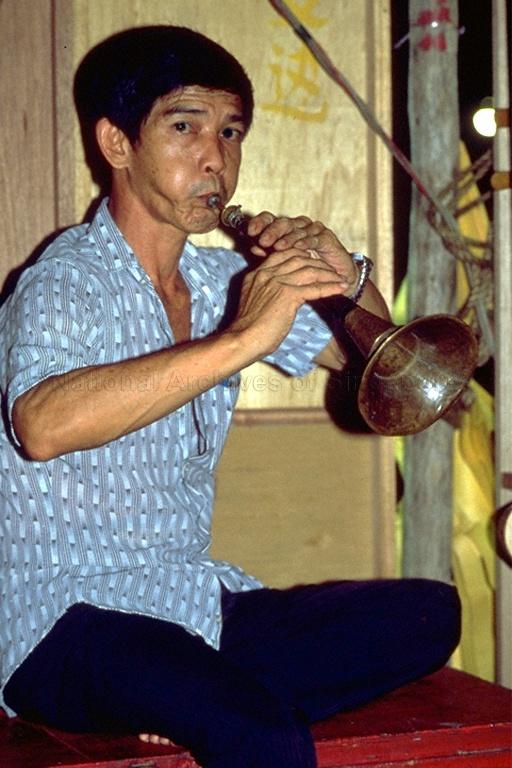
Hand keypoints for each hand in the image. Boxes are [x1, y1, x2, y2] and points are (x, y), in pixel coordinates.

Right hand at [230, 246, 347, 358]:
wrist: (242, 339)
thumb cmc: (248, 329)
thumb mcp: (254, 301)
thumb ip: (267, 292)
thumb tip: (284, 295)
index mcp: (258, 273)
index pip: (284, 254)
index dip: (303, 255)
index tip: (315, 262)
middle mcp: (267, 274)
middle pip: (299, 258)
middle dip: (319, 263)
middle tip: (332, 270)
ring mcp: (277, 283)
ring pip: (309, 271)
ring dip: (328, 274)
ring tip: (340, 278)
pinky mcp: (287, 296)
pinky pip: (314, 288)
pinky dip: (330, 287)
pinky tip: (340, 288)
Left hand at [244, 211, 359, 294]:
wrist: (331, 281)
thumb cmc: (304, 272)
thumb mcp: (282, 263)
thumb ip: (268, 253)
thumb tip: (252, 247)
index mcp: (284, 230)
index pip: (269, 219)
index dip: (259, 223)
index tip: (250, 231)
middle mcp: (297, 226)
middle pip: (282, 223)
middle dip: (271, 231)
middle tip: (263, 240)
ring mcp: (312, 230)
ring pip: (297, 229)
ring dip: (287, 238)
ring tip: (278, 246)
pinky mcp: (326, 237)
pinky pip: (314, 238)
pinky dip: (306, 242)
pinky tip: (299, 247)